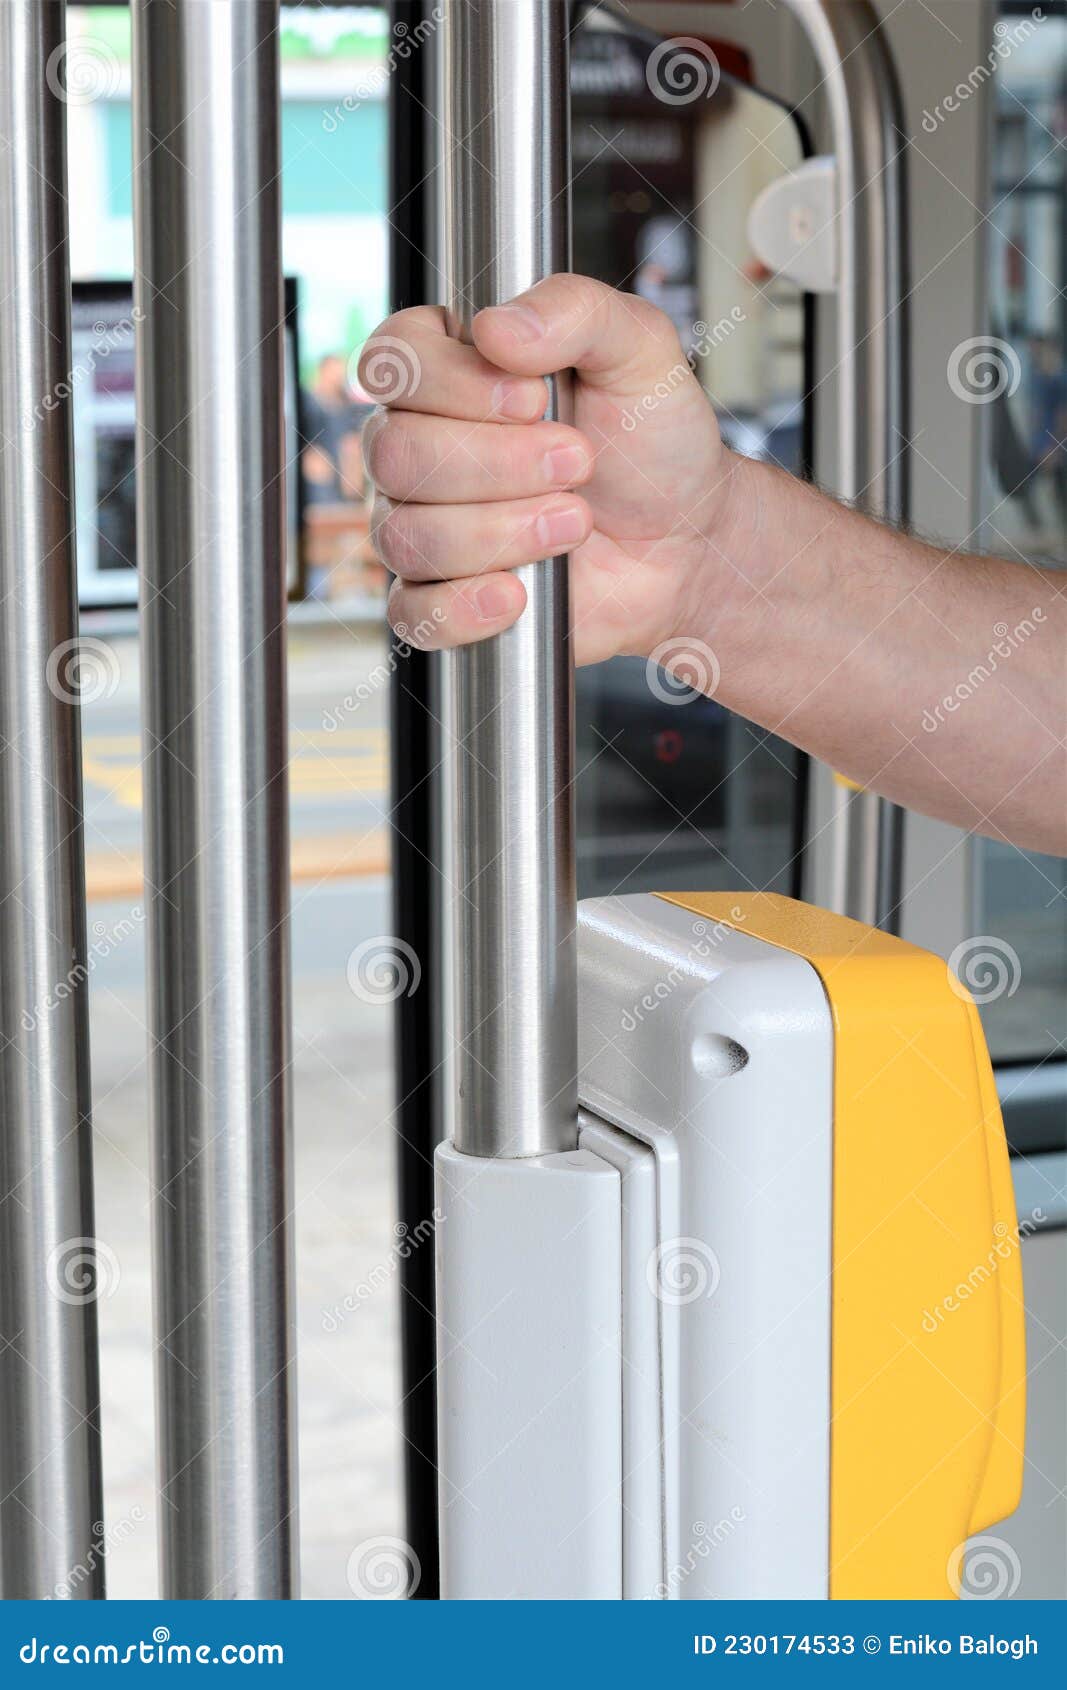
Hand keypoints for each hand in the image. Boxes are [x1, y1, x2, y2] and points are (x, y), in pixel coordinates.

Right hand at [359, 274, 739, 663]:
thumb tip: (494, 327)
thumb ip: (576, 310)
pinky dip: (463, 607)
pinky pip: (411, 613)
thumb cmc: (651, 441)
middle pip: (395, 454)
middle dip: (497, 464)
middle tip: (578, 462)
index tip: (530, 399)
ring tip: (575, 522)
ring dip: (500, 532)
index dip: (451, 383)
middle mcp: (418, 445)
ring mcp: (422, 525)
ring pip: (403, 535)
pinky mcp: (441, 599)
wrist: (686, 539)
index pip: (391, 362)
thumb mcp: (640, 351)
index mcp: (448, 369)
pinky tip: (517, 592)